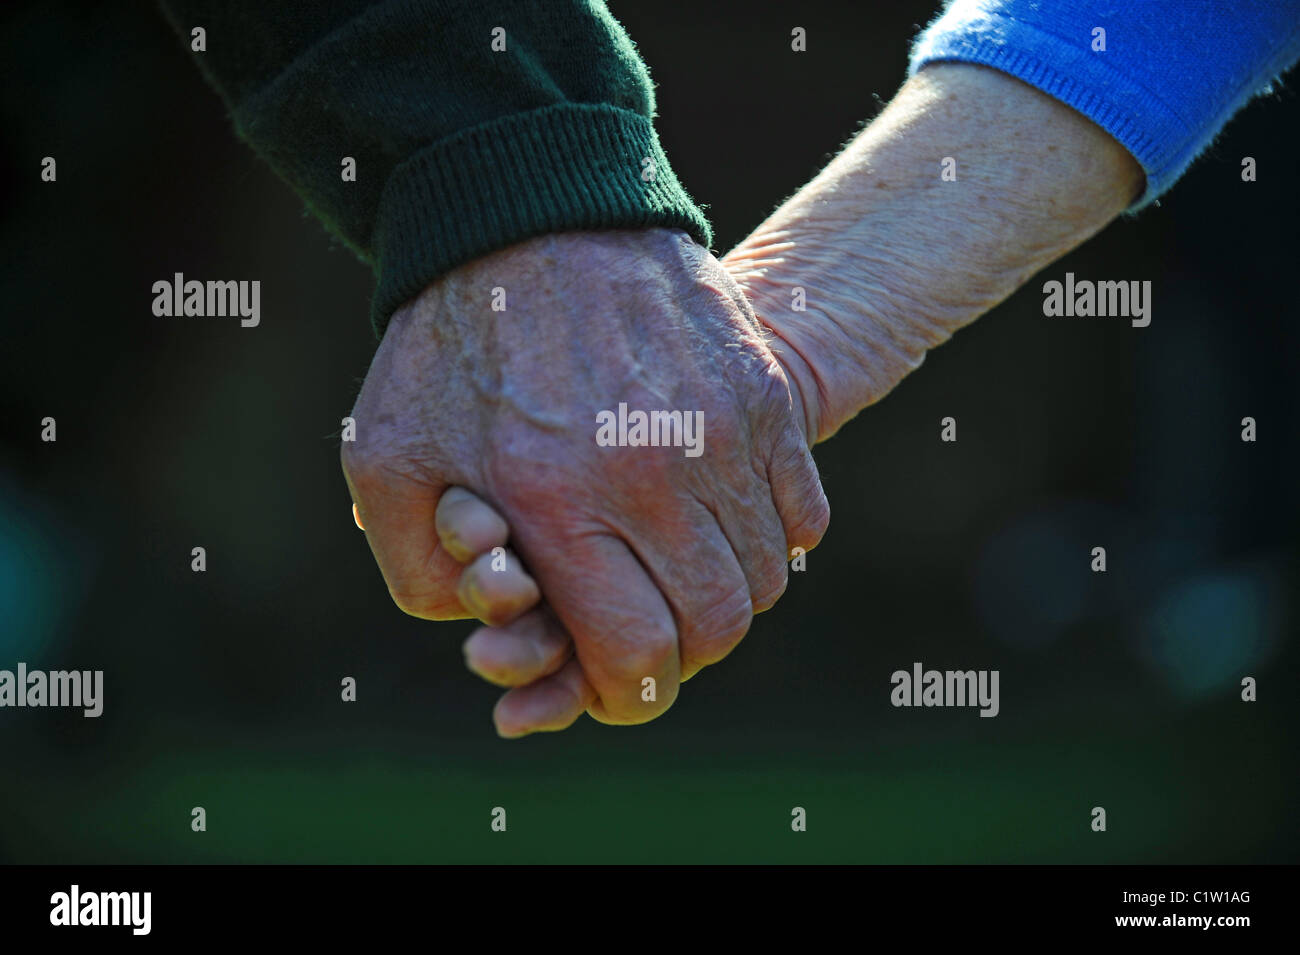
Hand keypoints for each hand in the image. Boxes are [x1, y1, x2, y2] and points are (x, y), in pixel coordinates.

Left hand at [342, 228, 827, 732]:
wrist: (530, 209)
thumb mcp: (384, 457)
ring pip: (763, 578)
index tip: (614, 687)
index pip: (638, 653)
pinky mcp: (762, 396)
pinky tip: (723, 525)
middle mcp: (656, 475)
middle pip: (714, 627)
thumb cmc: (450, 340)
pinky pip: (802, 514)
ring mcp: (724, 432)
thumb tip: (495, 632)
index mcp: (560, 502)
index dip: (627, 694)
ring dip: (724, 602)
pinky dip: (773, 543)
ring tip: (677, 577)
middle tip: (648, 639)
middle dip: (678, 658)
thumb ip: (421, 575)